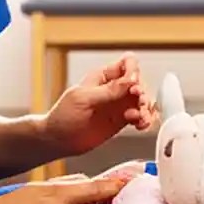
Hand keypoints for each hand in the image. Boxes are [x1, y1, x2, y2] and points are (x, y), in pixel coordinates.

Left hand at [42, 52, 157, 156]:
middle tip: (136, 102)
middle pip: (139, 82)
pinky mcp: (121, 121)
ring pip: (142, 101)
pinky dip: (144, 121)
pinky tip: (139, 125)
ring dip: (145, 109)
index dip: (133, 71)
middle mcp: (113, 89)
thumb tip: (130, 81)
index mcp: (102, 76)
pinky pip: (140, 117)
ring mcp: (118, 105)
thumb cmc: (64, 116)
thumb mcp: (83, 98)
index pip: (126, 63)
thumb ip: (108, 91)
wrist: (58, 140)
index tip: (132, 84)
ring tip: (137, 118)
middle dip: (141, 92)